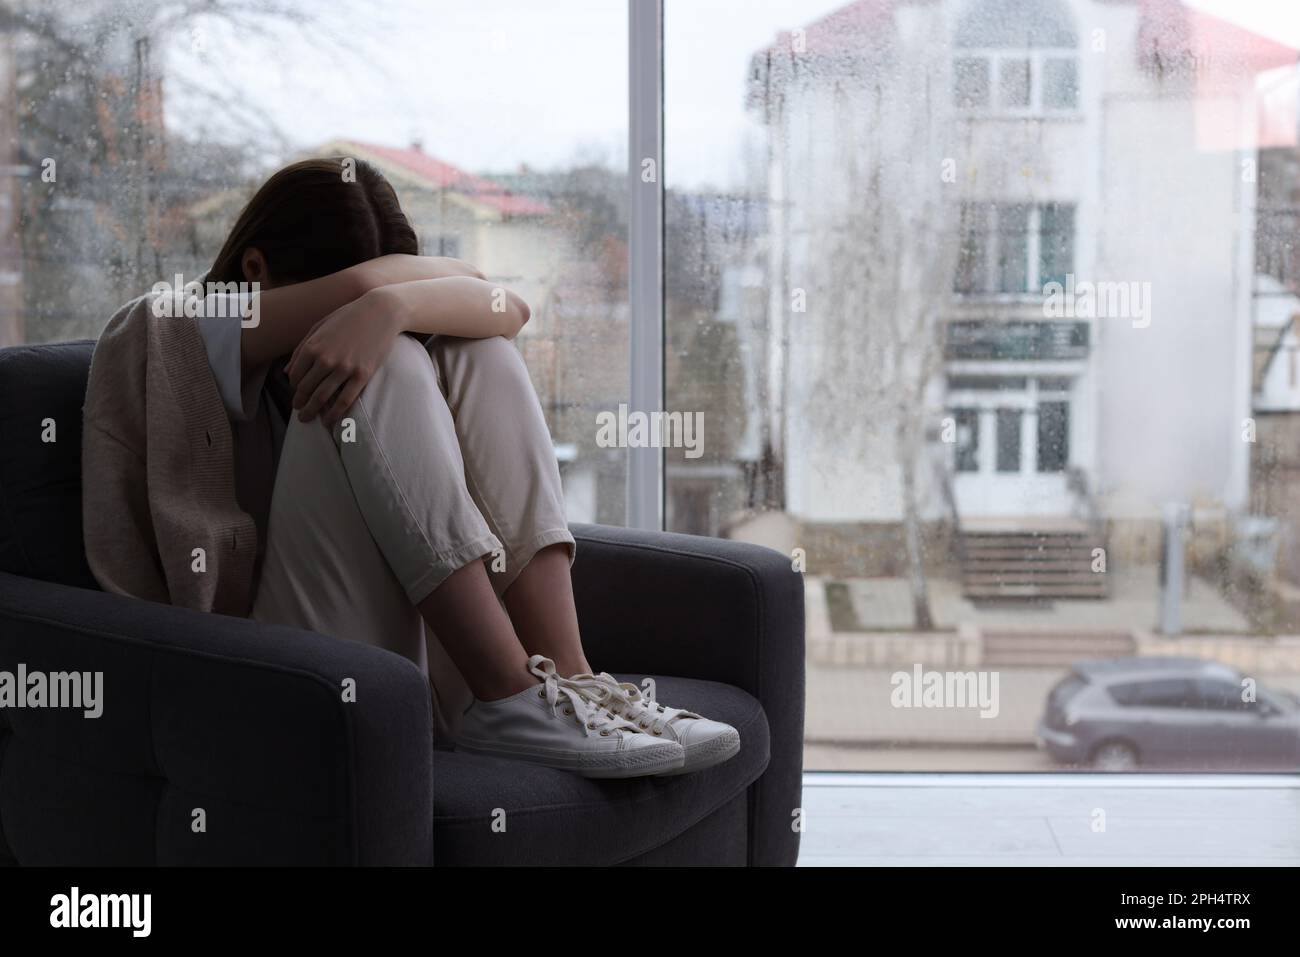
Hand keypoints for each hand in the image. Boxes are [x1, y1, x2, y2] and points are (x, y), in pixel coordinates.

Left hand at [285, 288, 405, 427]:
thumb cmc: (349, 317)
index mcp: (313, 346)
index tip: (297, 392)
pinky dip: (334, 414)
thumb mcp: (320, 326)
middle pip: (306, 389)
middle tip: (299, 411)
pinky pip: (345, 400)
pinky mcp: (363, 375)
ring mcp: (345, 368)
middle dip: (300, 403)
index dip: (294, 387)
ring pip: (322, 398)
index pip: (296, 375)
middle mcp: (326, 359)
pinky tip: (328, 421)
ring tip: (307, 419)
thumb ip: (301, 348)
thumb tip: (287, 372)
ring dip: (311, 411)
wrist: (381, 312)